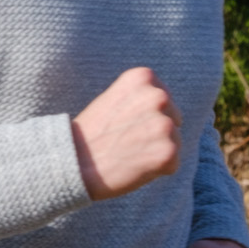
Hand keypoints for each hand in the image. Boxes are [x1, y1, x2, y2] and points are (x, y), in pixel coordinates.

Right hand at [71, 66, 179, 199]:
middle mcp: (157, 96)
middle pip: (173, 119)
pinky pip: (172, 164)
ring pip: (174, 142)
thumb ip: (141, 96)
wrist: (73, 163)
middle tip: (125, 140)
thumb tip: (170, 108)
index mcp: (143, 77)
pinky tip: (133, 166)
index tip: (124, 123)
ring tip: (127, 153)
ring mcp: (164, 124)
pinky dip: (157, 170)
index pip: (163, 98)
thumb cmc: (92, 133)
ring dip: (155, 151)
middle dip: (155, 133)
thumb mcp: (114, 98)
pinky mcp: (168, 152)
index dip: (145, 116)